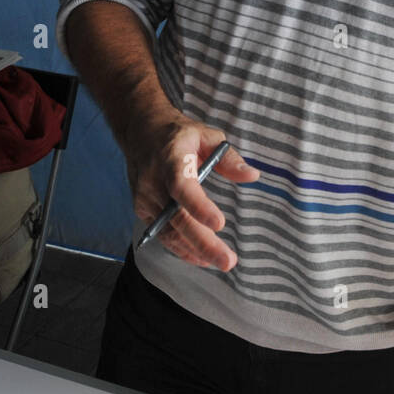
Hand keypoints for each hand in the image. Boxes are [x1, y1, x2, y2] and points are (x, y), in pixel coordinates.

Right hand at [124, 108, 259, 270]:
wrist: (141, 131)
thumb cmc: (180, 135)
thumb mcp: (207, 135)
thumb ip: (228, 157)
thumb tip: (252, 176)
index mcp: (171, 159)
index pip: (182, 187)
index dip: (199, 207)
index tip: (219, 224)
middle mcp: (153, 182)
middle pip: (177, 218)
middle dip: (203, 242)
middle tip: (228, 260)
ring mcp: (145, 198)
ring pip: (170, 231)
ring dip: (196, 251)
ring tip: (222, 262)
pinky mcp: (142, 210)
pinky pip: (163, 234)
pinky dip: (182, 249)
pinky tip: (201, 258)